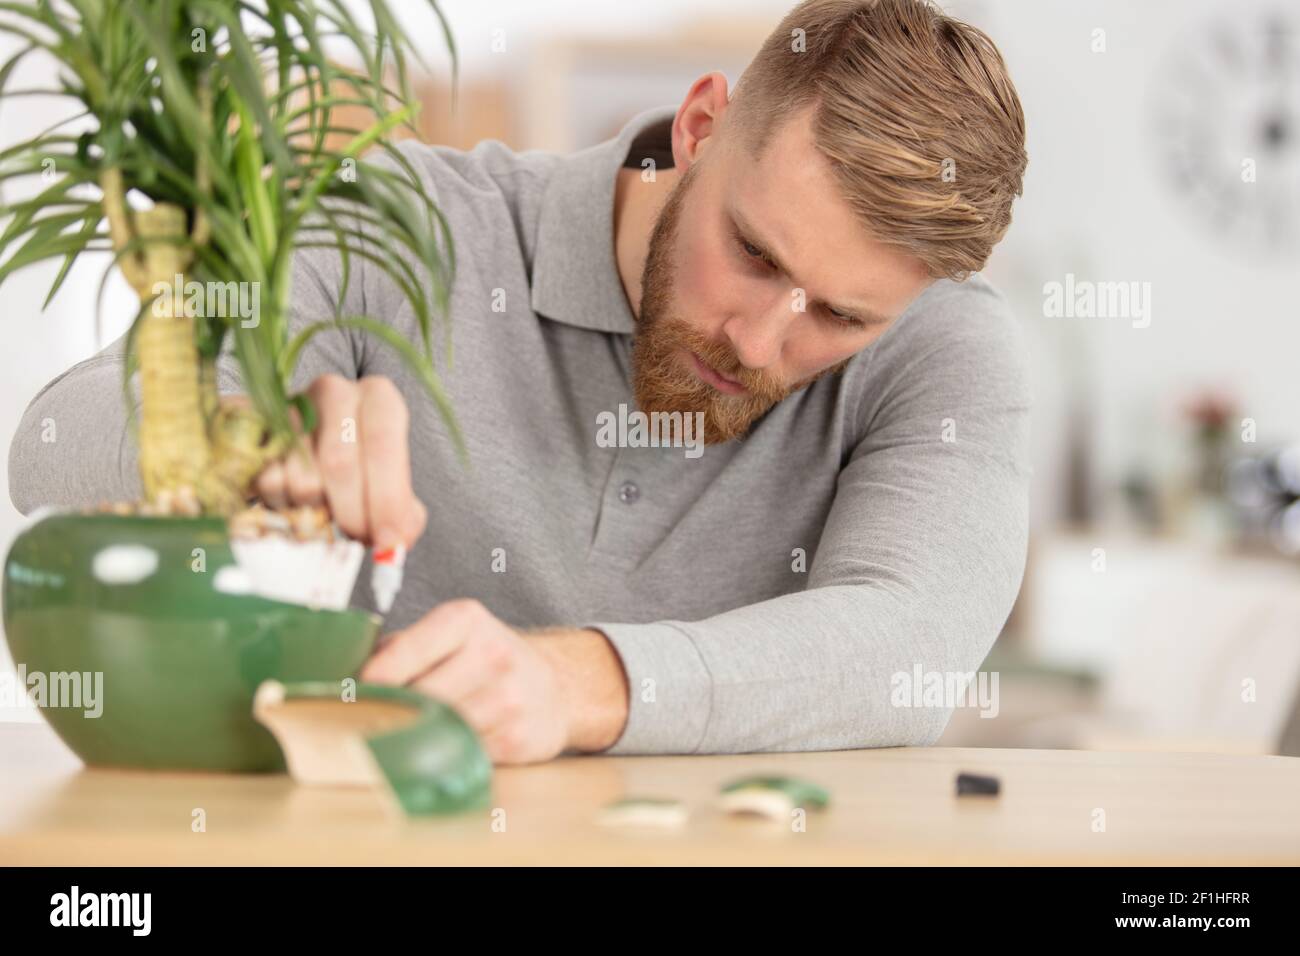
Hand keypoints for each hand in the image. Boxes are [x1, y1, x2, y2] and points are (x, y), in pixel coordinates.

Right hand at [248, 373, 425, 548]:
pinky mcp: (255, 431)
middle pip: (339, 463)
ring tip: (327, 512)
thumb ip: (403, 515)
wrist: (313, 445)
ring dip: (316, 512)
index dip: (387, 499)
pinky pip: (269, 482)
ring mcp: (291, 407)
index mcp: (378, 398)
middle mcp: (334, 392)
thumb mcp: (392, 485)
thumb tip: (396, 543)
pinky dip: (286, 506)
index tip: (389, 541)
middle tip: (357, 540)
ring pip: (302, 478)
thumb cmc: (363, 467)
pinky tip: (298, 501)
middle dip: (352, 514)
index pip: (384, 444)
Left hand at [360, 599, 629, 763]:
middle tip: (357, 725)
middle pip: (420, 696)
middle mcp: (492, 654)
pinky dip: (440, 757)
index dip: (372, 679)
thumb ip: (400, 648)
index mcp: (465, 620)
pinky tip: (430, 751)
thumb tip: (342, 674)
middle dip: (387, 712)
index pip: (407, 650)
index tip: (349, 695)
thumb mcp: (449, 634)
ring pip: (440, 728)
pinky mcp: (517, 738)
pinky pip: (462, 754)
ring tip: (390, 740)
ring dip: (410, 738)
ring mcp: (508, 698)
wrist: (555, 684)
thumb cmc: (484, 658)